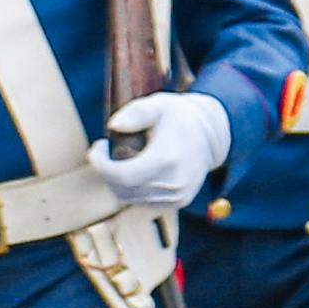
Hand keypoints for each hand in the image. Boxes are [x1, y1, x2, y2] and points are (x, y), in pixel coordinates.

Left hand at [100, 89, 232, 212]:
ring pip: (130, 198)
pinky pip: (143, 202)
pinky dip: (132, 189)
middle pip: (122, 189)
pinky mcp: (178, 202)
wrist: (211, 135)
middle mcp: (173, 183)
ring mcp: (177, 196)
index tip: (98, 147)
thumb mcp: (158, 105)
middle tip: (105, 151)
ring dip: (118, 181)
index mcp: (167, 159)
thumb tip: (114, 125)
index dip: (101, 165)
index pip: (123, 175)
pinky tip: (135, 171)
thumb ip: (136, 113)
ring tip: (121, 159)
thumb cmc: (178, 117)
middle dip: (107, 171)